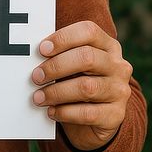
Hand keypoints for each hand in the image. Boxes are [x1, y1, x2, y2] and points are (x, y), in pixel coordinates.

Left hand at [30, 20, 132, 150]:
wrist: (97, 120)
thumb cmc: (78, 82)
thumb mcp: (73, 66)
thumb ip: (60, 56)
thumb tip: (31, 56)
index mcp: (108, 46)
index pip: (88, 31)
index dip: (63, 38)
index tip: (41, 49)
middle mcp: (118, 66)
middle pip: (87, 57)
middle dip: (56, 66)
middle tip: (35, 77)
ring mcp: (120, 90)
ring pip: (86, 87)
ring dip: (56, 92)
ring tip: (38, 97)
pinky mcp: (116, 115)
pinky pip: (88, 113)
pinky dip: (65, 112)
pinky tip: (52, 111)